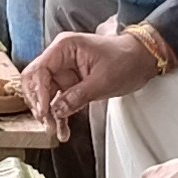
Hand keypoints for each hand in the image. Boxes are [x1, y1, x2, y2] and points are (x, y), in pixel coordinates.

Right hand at [18, 22, 162, 137]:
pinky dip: (58, 114)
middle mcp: (60, 57)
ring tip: (55, 130)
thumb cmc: (125, 59)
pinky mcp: (70, 83)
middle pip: (36, 81)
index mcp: (65, 47)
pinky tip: (62, 128)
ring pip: (45, 94)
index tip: (44, 111)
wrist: (141, 59)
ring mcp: (64, 71)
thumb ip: (77, 96)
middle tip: (47, 122)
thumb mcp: (103, 81)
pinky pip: (58, 100)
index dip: (39, 92)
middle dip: (39, 104)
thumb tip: (56, 110)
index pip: (40, 70)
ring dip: (48, 113)